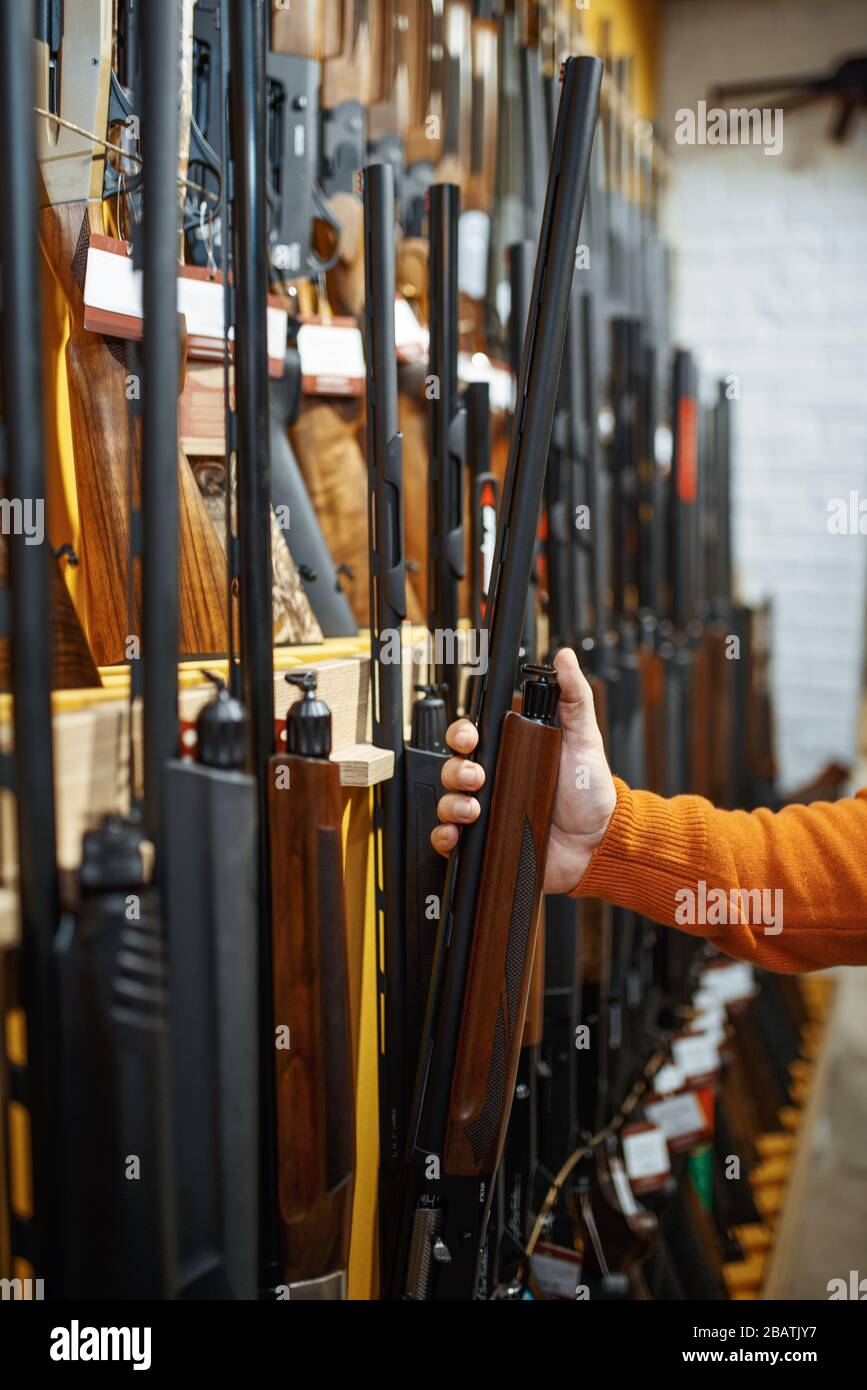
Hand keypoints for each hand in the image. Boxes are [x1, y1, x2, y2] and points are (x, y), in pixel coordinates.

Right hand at [431, 647, 616, 892]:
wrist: (598, 844)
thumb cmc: (589, 793)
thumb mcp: (584, 738)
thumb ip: (574, 697)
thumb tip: (565, 658)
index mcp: (510, 754)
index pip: (472, 738)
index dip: (463, 735)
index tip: (471, 738)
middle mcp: (494, 782)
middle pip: (453, 768)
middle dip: (456, 769)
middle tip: (476, 776)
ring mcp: (487, 813)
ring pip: (448, 801)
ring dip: (452, 803)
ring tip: (474, 808)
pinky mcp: (486, 842)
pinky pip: (450, 839)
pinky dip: (445, 836)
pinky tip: (458, 833)